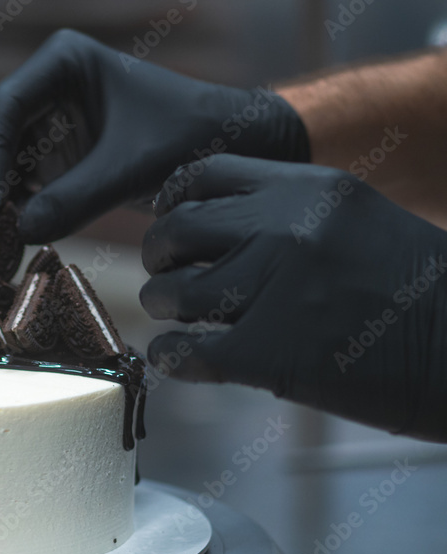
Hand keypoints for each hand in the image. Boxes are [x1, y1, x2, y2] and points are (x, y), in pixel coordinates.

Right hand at [0, 28, 309, 243]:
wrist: (225, 148)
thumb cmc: (188, 137)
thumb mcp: (132, 168)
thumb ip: (77, 198)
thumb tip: (21, 231)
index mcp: (62, 62)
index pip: (2, 107)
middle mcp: (45, 84)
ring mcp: (46, 119)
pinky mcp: (52, 153)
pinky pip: (15, 178)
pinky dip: (10, 206)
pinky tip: (17, 234)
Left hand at [140, 154, 446, 440]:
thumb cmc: (412, 292)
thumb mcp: (353, 220)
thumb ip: (284, 214)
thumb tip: (202, 223)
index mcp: (307, 188)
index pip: (203, 176)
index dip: (174, 204)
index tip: (175, 228)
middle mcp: (285, 229)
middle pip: (175, 231)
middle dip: (162, 258)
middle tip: (170, 279)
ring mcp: (273, 289)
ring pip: (170, 291)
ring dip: (166, 308)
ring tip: (184, 319)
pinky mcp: (265, 353)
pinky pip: (182, 351)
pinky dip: (172, 357)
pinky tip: (184, 357)